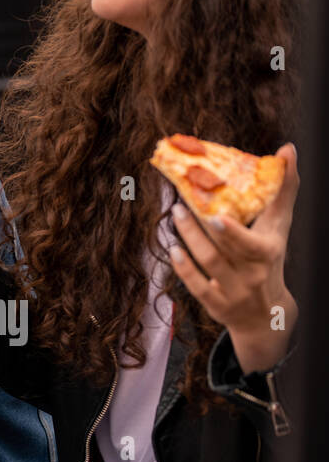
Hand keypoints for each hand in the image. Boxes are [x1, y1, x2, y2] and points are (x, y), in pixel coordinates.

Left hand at [169, 142, 299, 373]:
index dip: (232, 233)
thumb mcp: (279, 226)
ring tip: (176, 213)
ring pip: (207, 262)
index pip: (249, 245)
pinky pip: (196, 286)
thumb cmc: (270, 256)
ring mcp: (233, 291)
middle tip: (180, 200)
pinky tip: (172, 248)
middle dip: (198, 225)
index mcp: (266, 253)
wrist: (267, 312)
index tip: (215, 216)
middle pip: (222, 248)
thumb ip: (283, 189)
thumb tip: (288, 149)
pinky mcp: (215, 304)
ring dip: (188, 238)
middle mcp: (250, 274)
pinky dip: (183, 267)